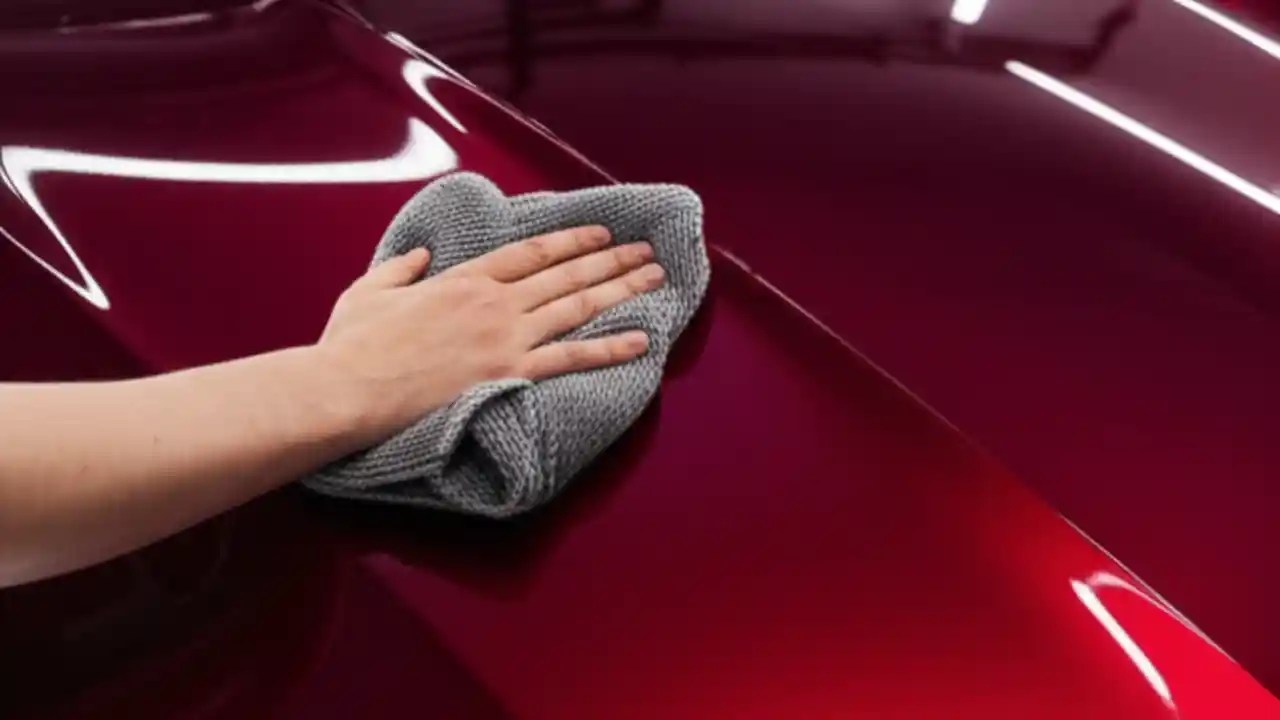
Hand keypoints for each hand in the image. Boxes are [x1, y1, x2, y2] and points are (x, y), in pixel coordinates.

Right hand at [315, 225, 663, 444]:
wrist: (349, 388)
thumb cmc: (353, 344)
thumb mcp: (370, 290)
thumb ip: (401, 269)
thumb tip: (419, 257)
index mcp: (464, 278)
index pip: (531, 252)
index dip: (571, 241)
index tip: (601, 235)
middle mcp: (495, 301)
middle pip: (566, 273)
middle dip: (612, 261)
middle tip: (647, 253)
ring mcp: (506, 336)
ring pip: (577, 306)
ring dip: (621, 291)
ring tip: (656, 280)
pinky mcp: (509, 371)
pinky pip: (572, 357)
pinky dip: (610, 348)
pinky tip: (643, 341)